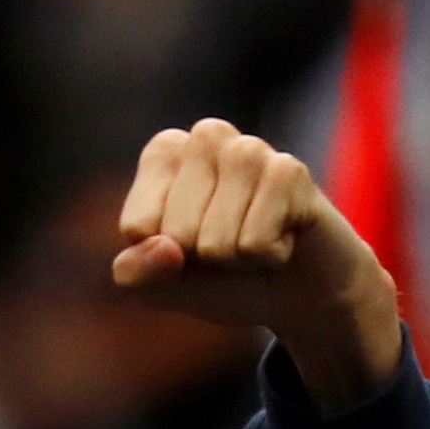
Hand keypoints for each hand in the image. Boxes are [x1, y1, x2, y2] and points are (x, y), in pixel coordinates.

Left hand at [110, 119, 402, 408]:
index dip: (164, 257)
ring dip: (235, 259)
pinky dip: (267, 257)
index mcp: (164, 152)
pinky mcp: (291, 171)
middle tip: (232, 245)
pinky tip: (284, 238)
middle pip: (176, 233)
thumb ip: (132, 274)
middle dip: (203, 258)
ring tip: (256, 240)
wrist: (297, 291)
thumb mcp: (161, 285)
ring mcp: (251, 148)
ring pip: (215, 240)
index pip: (138, 227)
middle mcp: (206, 136)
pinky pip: (255, 242)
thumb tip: (167, 248)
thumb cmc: (224, 276)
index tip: (191, 247)